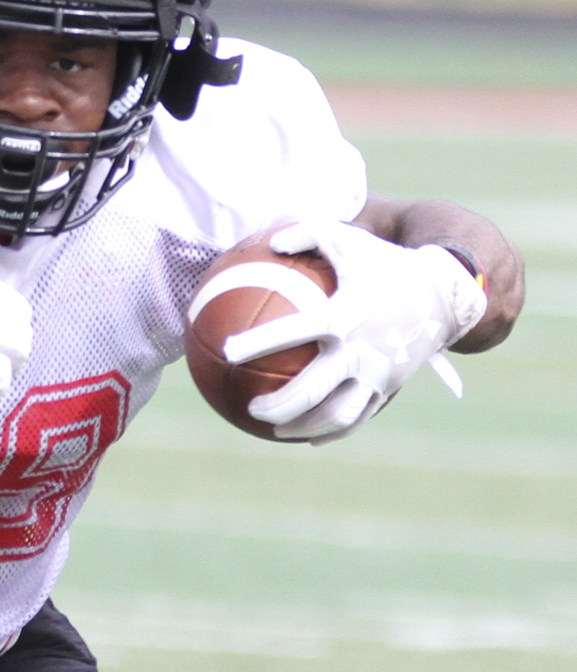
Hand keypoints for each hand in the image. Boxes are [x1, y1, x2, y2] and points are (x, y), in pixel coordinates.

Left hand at [223, 219, 487, 441]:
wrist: (445, 292)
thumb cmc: (387, 262)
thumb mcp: (348, 239)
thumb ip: (305, 234)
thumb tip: (269, 241)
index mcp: (344, 316)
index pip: (293, 332)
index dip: (258, 342)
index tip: (227, 352)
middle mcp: (360, 351)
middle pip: (312, 391)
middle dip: (278, 405)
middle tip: (251, 409)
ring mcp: (377, 373)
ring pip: (336, 415)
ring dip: (304, 427)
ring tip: (276, 431)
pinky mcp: (390, 386)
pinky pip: (358, 418)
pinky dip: (332, 432)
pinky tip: (309, 438)